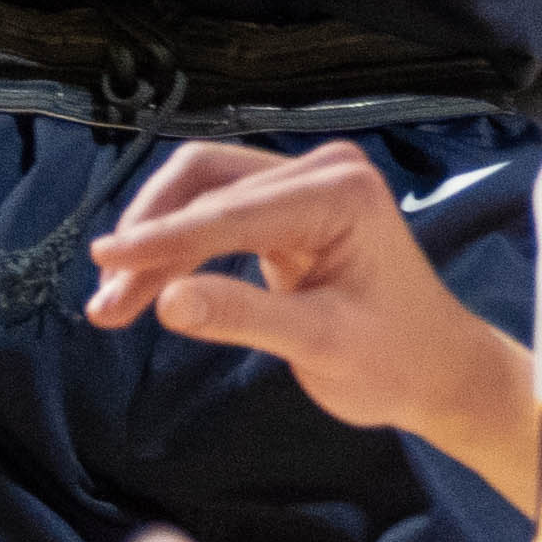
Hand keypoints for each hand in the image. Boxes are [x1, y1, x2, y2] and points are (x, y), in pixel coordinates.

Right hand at [82, 142, 520, 455]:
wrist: (437, 369)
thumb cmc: (395, 360)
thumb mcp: (321, 346)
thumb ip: (245, 317)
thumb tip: (165, 298)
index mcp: (341, 193)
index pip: (233, 211)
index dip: (163, 238)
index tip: (104, 263)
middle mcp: (323, 172)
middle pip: (208, 184)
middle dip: (151, 241)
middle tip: (104, 303)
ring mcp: (307, 185)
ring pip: (205, 195)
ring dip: (156, 245)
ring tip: (110, 307)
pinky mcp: (290, 209)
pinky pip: (219, 215)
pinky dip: (180, 250)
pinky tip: (147, 290)